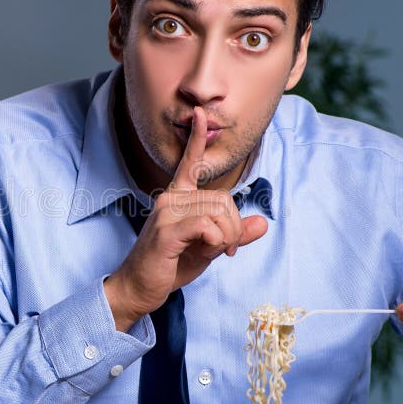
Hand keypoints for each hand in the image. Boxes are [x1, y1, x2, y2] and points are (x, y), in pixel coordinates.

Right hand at [105, 107, 267, 331]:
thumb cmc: (169, 267)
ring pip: (218, 211)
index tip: (200, 114)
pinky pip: (207, 226)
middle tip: (230, 248)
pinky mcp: (167, 231)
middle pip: (223, 198)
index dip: (196, 138)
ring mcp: (166, 213)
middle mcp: (170, 199)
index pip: (189, 163)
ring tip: (221, 252)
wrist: (139, 289)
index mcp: (177, 199)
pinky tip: (210, 252)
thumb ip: (233, 235)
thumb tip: (263, 224)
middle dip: (235, 226)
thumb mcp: (208, 249)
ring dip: (228, 236)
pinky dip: (217, 240)